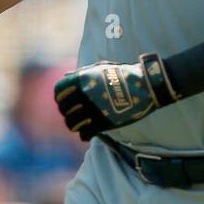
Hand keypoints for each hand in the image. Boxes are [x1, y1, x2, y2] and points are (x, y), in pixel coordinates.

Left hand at [53, 52, 178, 140]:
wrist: (145, 86)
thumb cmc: (122, 75)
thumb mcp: (100, 68)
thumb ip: (82, 74)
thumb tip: (66, 78)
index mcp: (82, 80)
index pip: (58, 91)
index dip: (60, 98)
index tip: (65, 101)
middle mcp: (84, 95)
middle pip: (64, 109)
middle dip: (67, 112)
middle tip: (73, 114)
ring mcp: (93, 110)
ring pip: (71, 124)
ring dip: (74, 125)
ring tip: (80, 125)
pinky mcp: (103, 123)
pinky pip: (84, 134)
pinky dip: (84, 135)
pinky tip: (87, 133)